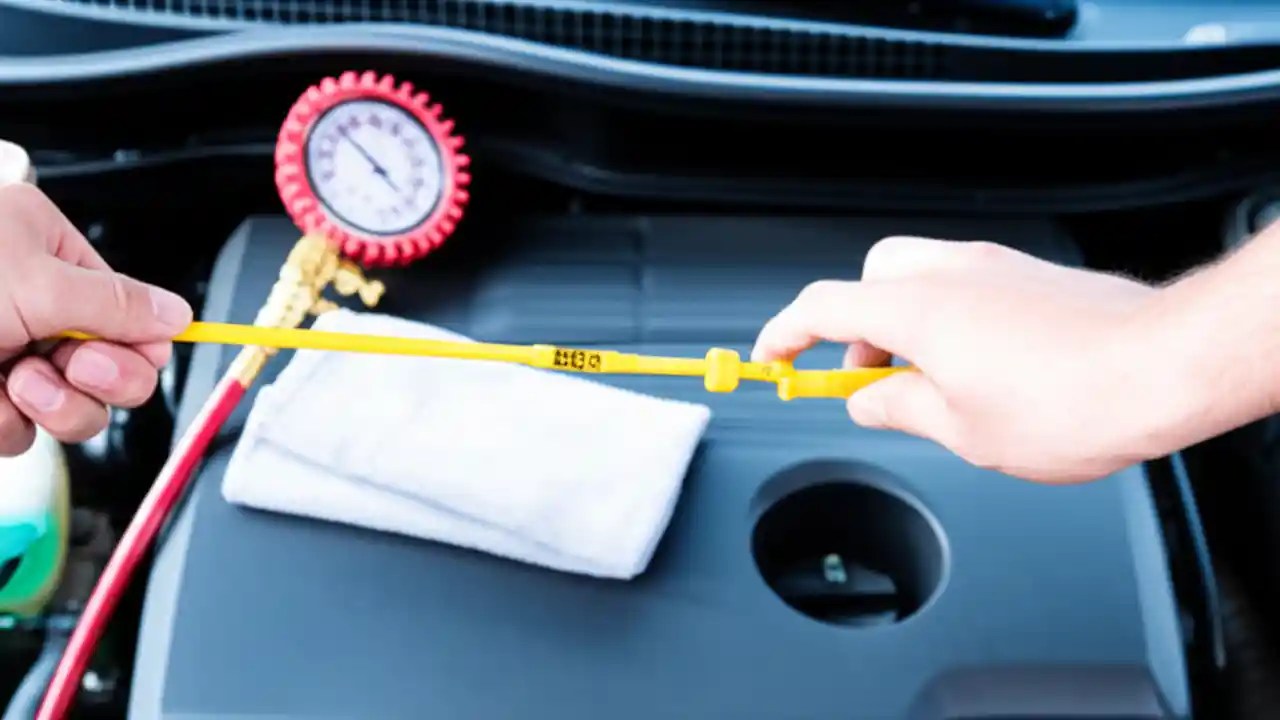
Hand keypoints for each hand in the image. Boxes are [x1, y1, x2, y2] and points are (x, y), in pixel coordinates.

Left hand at [0, 184, 191, 455]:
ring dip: (49, 404)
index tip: (131, 357)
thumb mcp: (33, 282)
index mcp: (48, 253)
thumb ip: (115, 303)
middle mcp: (31, 304)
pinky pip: (20, 430)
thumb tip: (176, 313)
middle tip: (75, 367)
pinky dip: (3, 422)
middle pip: (113, 366)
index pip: (130, 310)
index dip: (140, 343)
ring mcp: (4, 355)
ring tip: (11, 381)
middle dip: (97, 377)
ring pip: (70, 408)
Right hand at [752, 236, 1164, 483]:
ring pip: (919, 278)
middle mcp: (952, 273)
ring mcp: (995, 266)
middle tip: (867, 382)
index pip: (822, 306)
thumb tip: (868, 399)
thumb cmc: (1072, 399)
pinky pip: (965, 284)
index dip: (785, 334)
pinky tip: (976, 367)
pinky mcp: (1031, 274)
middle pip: (870, 281)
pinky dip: (948, 318)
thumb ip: (900, 407)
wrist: (1163, 366)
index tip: (770, 358)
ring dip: (904, 324)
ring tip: (928, 384)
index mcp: (917, 309)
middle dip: (855, 330)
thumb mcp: (962, 430)